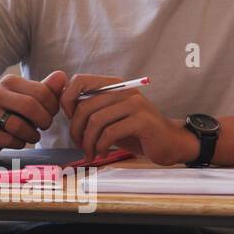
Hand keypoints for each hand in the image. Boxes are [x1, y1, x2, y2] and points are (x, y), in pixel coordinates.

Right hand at [0, 71, 65, 153]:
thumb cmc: (13, 111)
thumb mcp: (28, 97)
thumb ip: (46, 89)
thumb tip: (63, 76)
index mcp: (10, 82)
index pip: (42, 91)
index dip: (53, 106)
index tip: (51, 113)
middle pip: (30, 106)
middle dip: (44, 120)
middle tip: (45, 125)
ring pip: (17, 125)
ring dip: (32, 135)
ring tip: (33, 136)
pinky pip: (7, 139)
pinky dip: (18, 143)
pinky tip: (19, 141)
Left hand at [61, 74, 196, 164]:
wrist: (169, 143)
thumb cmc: (136, 132)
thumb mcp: (112, 116)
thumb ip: (93, 108)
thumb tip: (64, 105)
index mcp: (116, 86)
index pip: (80, 80)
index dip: (67, 99)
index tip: (71, 119)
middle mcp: (126, 91)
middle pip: (85, 107)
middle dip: (76, 130)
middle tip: (79, 145)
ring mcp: (136, 105)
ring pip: (96, 121)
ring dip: (87, 142)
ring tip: (90, 152)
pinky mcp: (143, 121)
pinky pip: (110, 133)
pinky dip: (101, 146)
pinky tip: (102, 153)